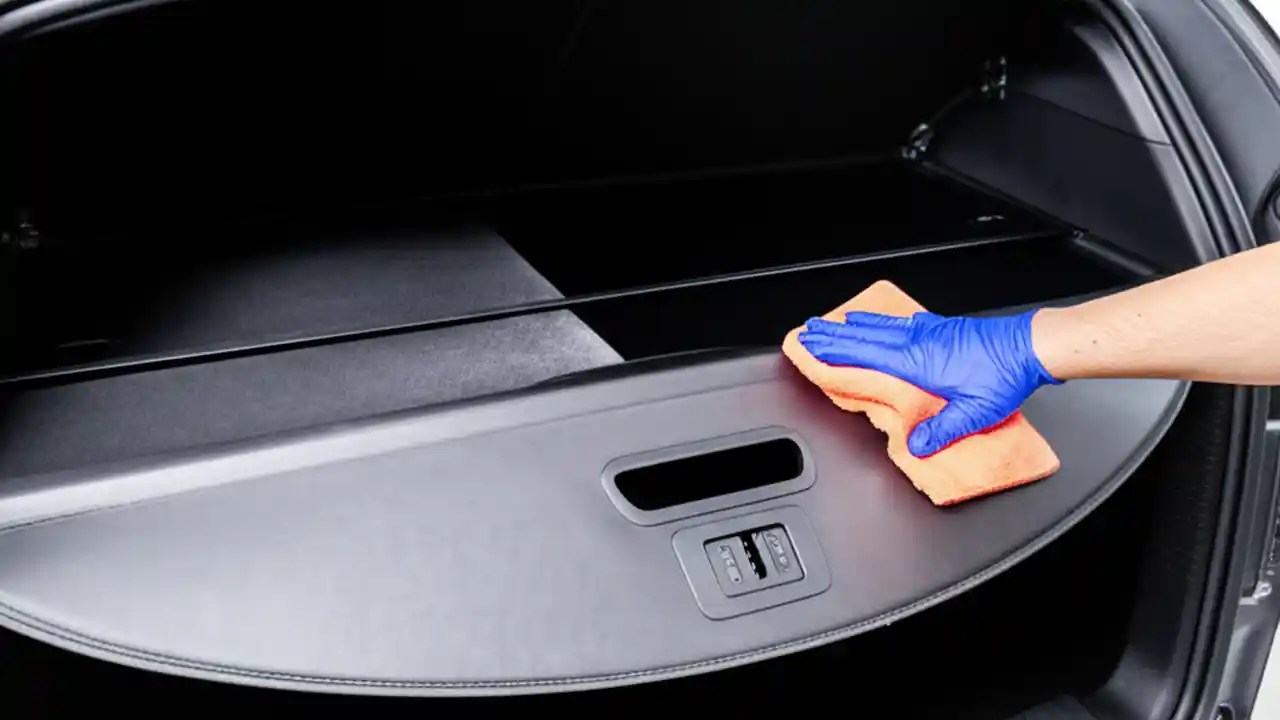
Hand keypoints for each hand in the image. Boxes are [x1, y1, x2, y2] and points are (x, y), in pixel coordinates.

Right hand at [798, 310, 1060, 456]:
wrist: (1028, 347)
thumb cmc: (1002, 377)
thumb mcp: (973, 413)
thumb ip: (942, 430)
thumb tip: (917, 446)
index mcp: (917, 362)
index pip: (864, 354)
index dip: (834, 349)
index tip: (811, 344)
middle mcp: (918, 342)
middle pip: (866, 336)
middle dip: (835, 334)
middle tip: (810, 329)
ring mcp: (930, 331)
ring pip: (882, 326)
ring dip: (856, 325)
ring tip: (837, 322)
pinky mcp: (943, 328)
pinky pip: (902, 322)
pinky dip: (883, 322)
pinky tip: (883, 322)